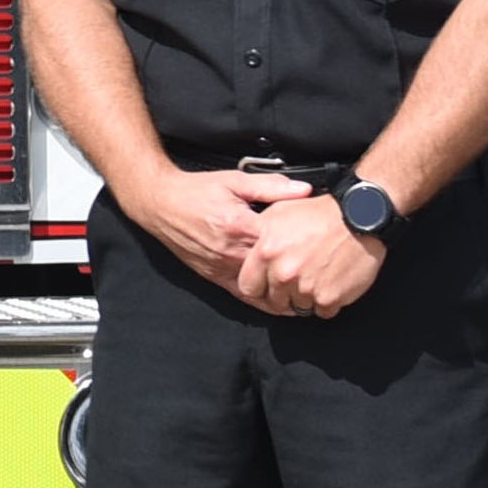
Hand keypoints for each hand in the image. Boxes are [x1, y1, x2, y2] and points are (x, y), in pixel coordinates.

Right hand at [120, 164, 313, 287]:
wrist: (161, 205)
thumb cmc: (197, 190)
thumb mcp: (235, 181)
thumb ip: (271, 187)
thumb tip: (304, 190)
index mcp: (239, 226)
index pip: (280, 243)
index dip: (305, 248)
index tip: (326, 252)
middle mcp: (230, 251)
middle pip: (273, 270)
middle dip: (298, 278)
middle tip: (326, 282)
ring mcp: (221, 267)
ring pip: (259, 288)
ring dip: (283, 296)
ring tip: (308, 300)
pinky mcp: (213, 275)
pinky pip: (241, 294)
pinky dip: (261, 302)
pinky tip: (279, 306)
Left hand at [235, 193, 385, 317]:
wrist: (361, 215)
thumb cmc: (320, 211)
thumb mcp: (278, 212)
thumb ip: (259, 235)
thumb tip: (247, 249)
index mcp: (266, 253)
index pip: (248, 287)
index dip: (259, 287)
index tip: (268, 286)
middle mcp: (283, 273)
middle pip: (275, 301)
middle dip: (285, 294)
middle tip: (300, 279)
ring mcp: (306, 288)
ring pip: (299, 307)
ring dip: (308, 298)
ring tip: (319, 275)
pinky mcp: (329, 297)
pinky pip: (323, 311)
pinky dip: (328, 302)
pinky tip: (334, 282)